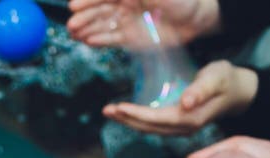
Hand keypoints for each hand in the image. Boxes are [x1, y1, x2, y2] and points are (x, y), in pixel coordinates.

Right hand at [67, 0, 220, 48]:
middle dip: (84, 17)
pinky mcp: (129, 38)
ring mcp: (125, 21)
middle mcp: (123, 4)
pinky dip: (99, 40)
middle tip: (71, 24)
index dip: (88, 0)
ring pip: (101, 25)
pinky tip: (88, 41)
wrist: (197, 18)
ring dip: (87, 29)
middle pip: (98, 10)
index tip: (74, 6)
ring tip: (74, 34)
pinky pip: (110, 39)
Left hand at [104, 61, 258, 134]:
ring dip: (129, 121)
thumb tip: (186, 103)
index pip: (157, 119)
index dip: (137, 115)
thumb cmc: (226, 80)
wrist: (238, 92)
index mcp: (190, 119)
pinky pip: (153, 126)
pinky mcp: (178, 126)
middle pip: (149, 127)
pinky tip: (126, 115)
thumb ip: (201, 90)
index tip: (119, 108)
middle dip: (127, 120)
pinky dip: (138, 121)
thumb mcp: (216, 78)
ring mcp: (180, 129)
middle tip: (106, 110)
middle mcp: (183, 128)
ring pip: (149, 129)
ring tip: (111, 112)